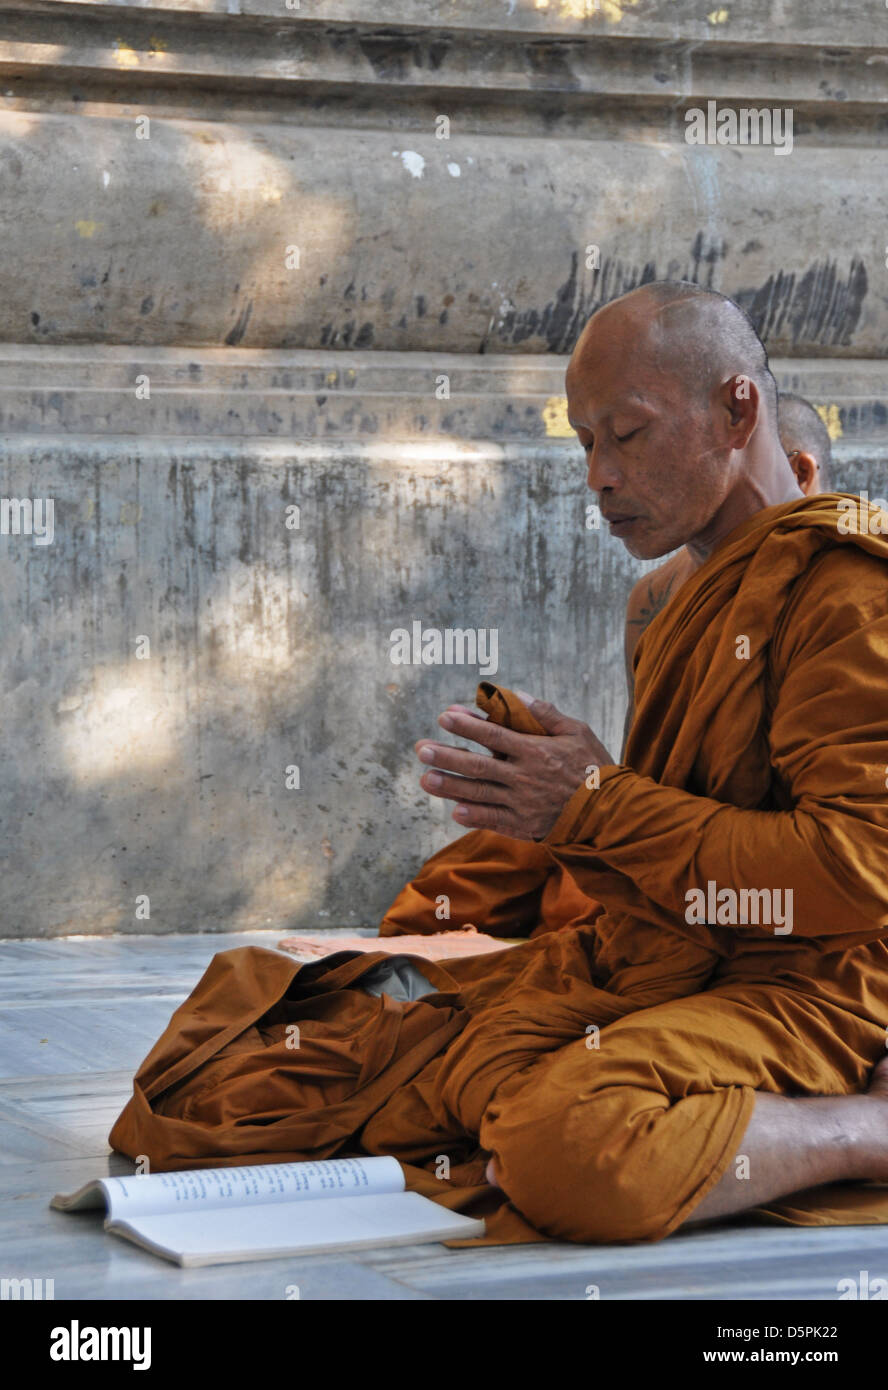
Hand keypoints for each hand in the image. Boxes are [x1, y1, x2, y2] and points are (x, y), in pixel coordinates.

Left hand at [415, 694, 613, 840]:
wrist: (611, 811)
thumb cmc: (594, 766)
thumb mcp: (577, 732)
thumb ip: (546, 714)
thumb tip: (517, 696)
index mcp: (535, 751)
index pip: (493, 735)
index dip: (467, 726)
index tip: (444, 716)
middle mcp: (524, 778)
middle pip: (478, 766)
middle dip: (447, 756)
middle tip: (421, 750)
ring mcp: (522, 804)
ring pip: (479, 794)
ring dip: (450, 786)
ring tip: (426, 779)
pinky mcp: (525, 825)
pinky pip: (494, 821)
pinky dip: (474, 817)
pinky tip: (455, 812)